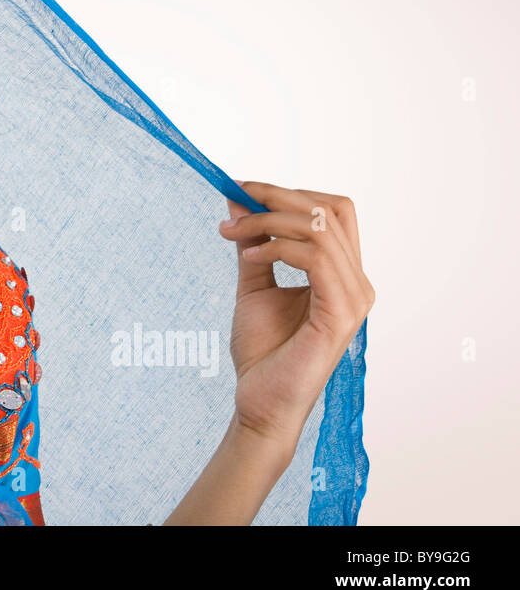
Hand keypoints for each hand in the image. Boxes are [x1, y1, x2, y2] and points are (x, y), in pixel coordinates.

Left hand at [218, 181, 374, 454]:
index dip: (288, 192)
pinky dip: (277, 247)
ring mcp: (354, 298)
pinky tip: (250, 257)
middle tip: (234, 198)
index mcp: (343, 274)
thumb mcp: (255, 284)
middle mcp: (357, 283)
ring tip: (232, 234)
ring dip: (268, 221)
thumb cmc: (263, 351)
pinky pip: (315, 258)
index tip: (241, 188)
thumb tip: (238, 201)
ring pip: (320, 228)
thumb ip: (253, 243)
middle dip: (277, 196)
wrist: (260, 401)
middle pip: (331, 209)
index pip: (332, 210)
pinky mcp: (341, 314)